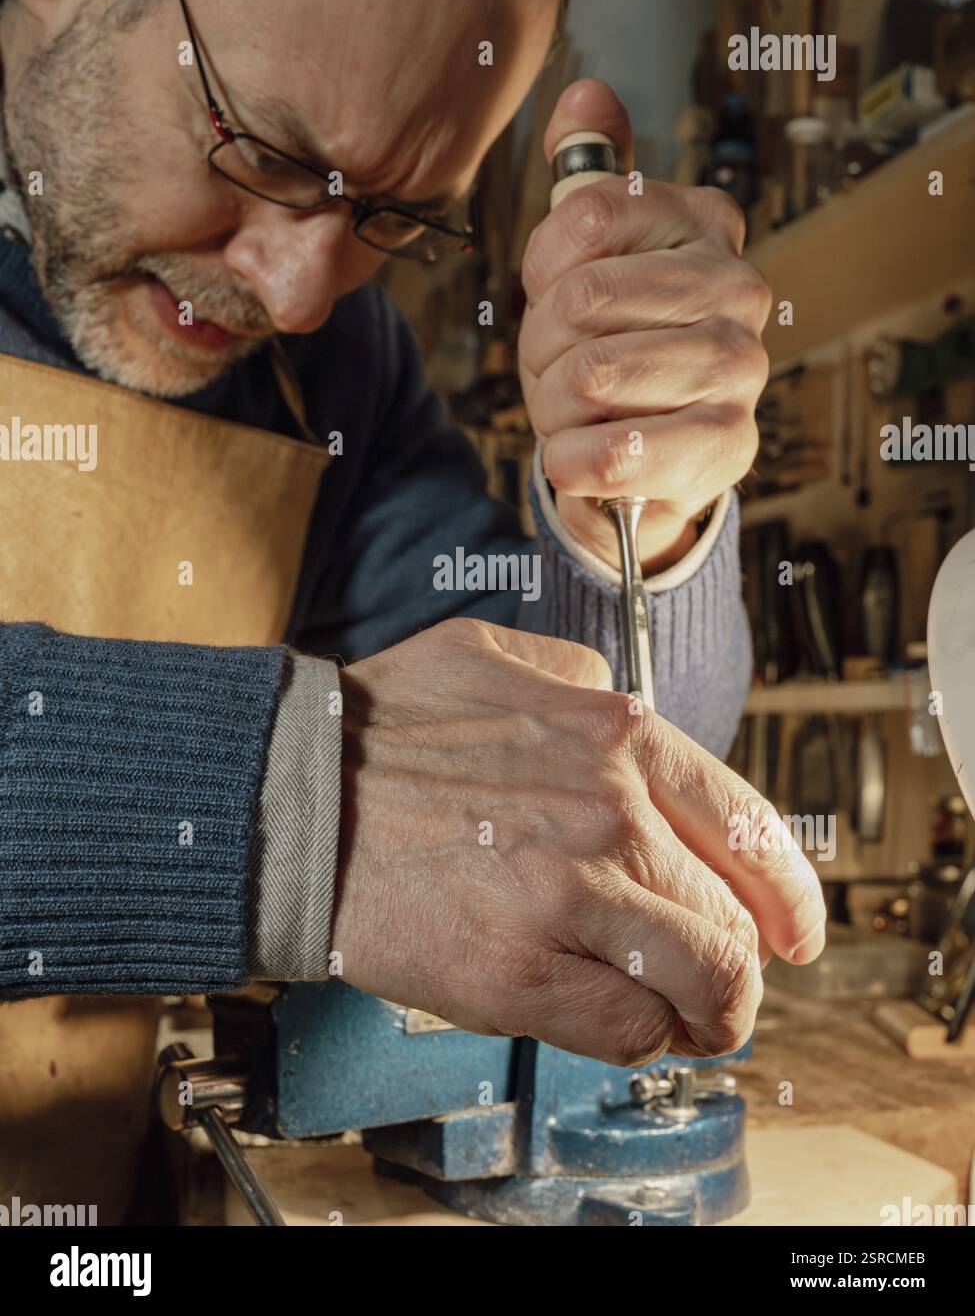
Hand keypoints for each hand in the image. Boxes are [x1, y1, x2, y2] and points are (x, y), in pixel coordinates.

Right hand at [331, 618, 824, 1065]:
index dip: (792, 895)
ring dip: (709, 1013)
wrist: (293, 795)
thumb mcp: (497, 654)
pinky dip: (641, 1038)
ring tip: (687, 1020)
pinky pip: (629, 1030)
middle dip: (742, 966)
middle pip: (735, 918)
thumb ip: (580, 675)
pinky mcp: (518, 971)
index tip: (795, 930)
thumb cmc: (384, 728)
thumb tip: (620, 710)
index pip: (753, 827)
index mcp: (616, 736)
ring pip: (705, 982)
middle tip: (724, 988)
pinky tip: (619, 1023)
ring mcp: (569, 894)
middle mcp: (610, 812)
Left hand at [519, 79, 771, 572]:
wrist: (647, 457)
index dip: (542, 270)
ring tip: (576, 413)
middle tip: (558, 369)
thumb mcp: (590, 255)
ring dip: (554, 407)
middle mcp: (738, 287)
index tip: (555, 295)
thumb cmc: (614, 347)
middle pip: (582, 302)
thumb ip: (586, 172)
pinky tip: (580, 457)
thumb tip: (586, 97)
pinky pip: (612, 451)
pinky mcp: (728, 446)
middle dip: (542, 347)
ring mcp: (741, 368)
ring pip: (589, 376)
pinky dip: (571, 460)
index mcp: (703, 224)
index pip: (583, 220)